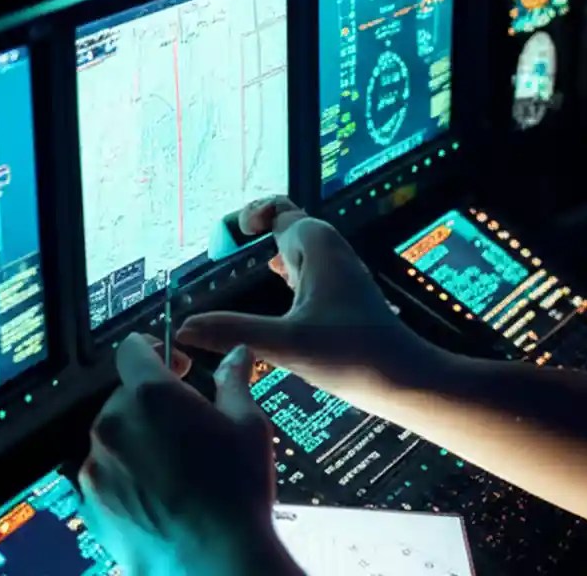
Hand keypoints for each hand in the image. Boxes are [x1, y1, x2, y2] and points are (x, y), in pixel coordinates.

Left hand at [78, 334, 299, 575]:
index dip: (156, 350)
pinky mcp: (90, 502)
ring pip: (115, 436)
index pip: (133, 349)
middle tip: (189, 428)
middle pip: (126, 396)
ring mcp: (97, 466)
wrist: (213, 561)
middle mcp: (114, 425)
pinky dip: (127, 476)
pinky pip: (106, 474)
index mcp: (151, 396)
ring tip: (178, 469)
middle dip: (154, 404)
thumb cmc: (235, 492)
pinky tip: (161, 495)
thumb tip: (236, 355)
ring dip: (140, 440)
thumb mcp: (248, 425)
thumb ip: (234, 381)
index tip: (175, 366)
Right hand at [178, 197, 443, 407]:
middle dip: (255, 232)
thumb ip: (232, 333)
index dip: (252, 212)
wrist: (402, 376)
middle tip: (223, 253)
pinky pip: (308, 269)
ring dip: (270, 251)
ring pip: (298, 249)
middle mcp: (329, 252)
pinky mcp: (341, 295)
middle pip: (287, 224)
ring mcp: (338, 273)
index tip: (233, 235)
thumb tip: (184, 329)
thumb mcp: (284, 344)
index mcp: (317, 247)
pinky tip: (277, 285)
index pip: (280, 208)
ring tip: (241, 265)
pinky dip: (286, 271)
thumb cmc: (352, 355)